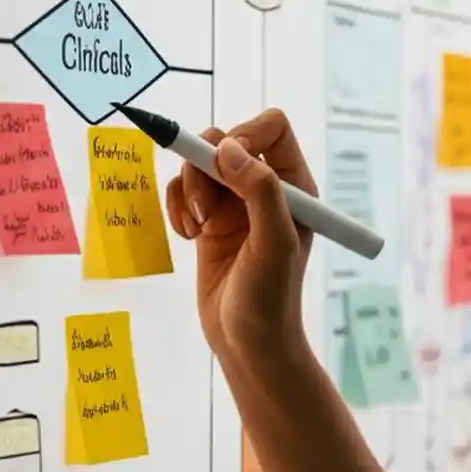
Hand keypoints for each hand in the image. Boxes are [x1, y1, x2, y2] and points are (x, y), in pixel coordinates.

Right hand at [164, 109, 318, 368]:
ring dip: (187, 188)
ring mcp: (235, 204)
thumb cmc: (270, 299)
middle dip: (204, 166)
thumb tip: (230, 149)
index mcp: (294, 186)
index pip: (271, 127)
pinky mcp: (209, 220)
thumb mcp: (274, 244)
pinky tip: (187, 237)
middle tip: (205, 209)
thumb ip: (260, 192)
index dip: (244, 135)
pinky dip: (176, 205)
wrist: (248, 343)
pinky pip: (182, 189)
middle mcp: (266, 188)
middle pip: (225, 139)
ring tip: (196, 227)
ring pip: (199, 163)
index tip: (225, 167)